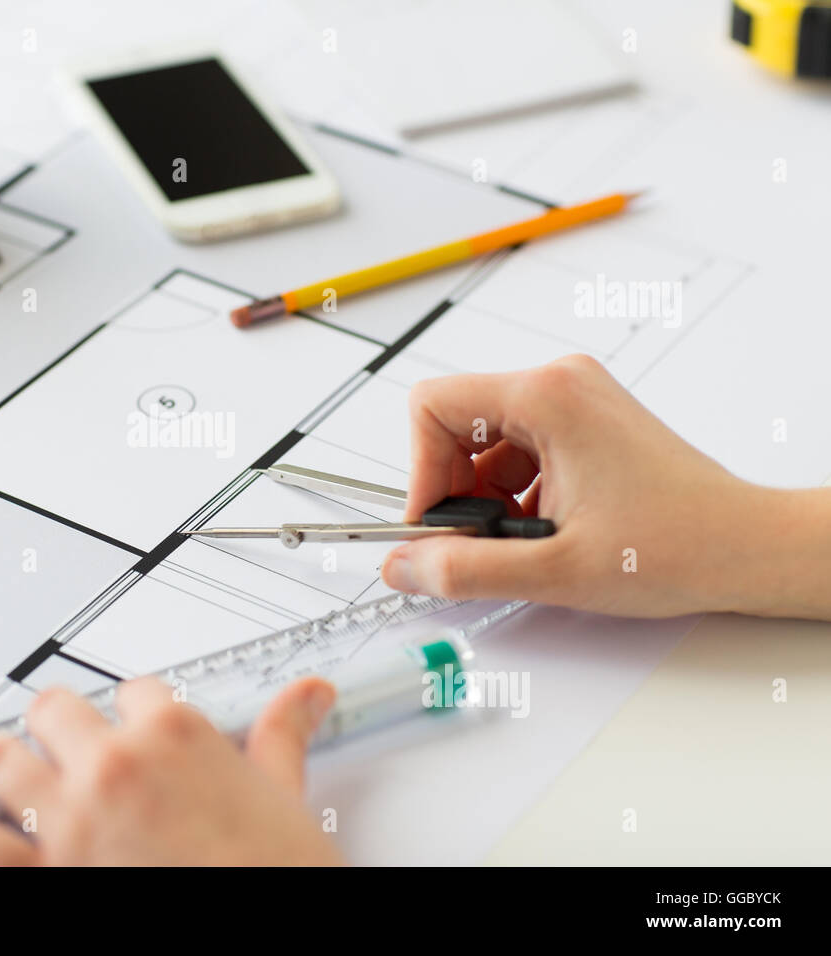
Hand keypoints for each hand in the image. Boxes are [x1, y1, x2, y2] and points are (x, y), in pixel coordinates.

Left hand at [0, 677, 344, 865]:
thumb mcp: (284, 797)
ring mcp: (67, 818)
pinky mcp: (37, 872)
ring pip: (4, 757)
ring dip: (2, 755)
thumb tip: (307, 696)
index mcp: (172, 733)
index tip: (142, 724)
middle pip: (59, 709)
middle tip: (70, 737)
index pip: (136, 690)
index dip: (138, 710)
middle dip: (63, 721)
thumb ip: (282, 736)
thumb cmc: (272, 872)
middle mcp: (111, 765)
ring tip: (0, 755)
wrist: (261, 925)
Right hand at [382, 354, 773, 616]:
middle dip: (456, 491)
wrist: (748, 548)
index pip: (433, 407)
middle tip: (480, 543)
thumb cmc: (678, 545)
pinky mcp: (586, 425)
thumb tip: (402, 566)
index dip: (421, 472)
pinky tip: (544, 535)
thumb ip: (464, 569)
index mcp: (548, 397)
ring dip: (487, 500)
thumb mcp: (554, 570)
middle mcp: (560, 385)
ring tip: (526, 545)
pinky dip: (515, 496)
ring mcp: (575, 402)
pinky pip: (519, 452)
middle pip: (456, 425)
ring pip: (486, 445)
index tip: (439, 524)